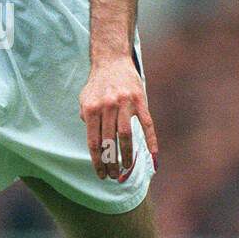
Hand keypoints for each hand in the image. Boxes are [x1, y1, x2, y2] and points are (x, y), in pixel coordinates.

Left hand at [79, 56, 157, 181]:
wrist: (112, 60)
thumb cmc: (98, 84)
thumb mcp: (85, 100)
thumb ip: (87, 119)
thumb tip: (94, 141)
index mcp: (91, 109)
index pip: (94, 142)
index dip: (97, 161)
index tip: (101, 174)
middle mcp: (107, 107)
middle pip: (109, 142)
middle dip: (111, 162)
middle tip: (114, 176)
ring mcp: (124, 103)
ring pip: (126, 135)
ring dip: (127, 155)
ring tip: (127, 168)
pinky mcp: (140, 100)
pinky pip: (147, 123)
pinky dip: (151, 139)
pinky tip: (153, 153)